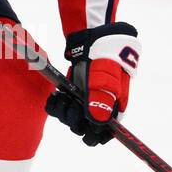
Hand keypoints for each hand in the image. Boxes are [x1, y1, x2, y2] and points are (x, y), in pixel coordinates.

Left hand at [45, 22, 139, 145]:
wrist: (92, 36)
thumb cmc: (105, 54)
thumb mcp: (105, 76)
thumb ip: (101, 98)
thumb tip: (98, 124)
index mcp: (115, 105)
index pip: (108, 132)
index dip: (97, 136)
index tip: (86, 132)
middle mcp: (101, 105)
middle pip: (87, 128)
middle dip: (77, 122)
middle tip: (72, 108)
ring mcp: (86, 99)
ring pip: (73, 119)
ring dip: (65, 114)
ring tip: (63, 100)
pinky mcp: (73, 93)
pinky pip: (62, 108)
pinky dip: (57, 105)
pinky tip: (56, 97)